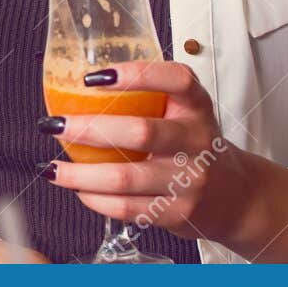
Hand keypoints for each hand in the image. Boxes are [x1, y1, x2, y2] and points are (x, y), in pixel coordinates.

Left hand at [42, 61, 287, 261]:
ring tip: (50, 168)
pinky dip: (95, 199)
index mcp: (196, 106)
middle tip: (52, 124)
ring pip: (125, 178)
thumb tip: (75, 84)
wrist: (237, 196)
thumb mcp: (184, 111)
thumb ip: (146, 96)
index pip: (175, 80)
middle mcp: (197, 140)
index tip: (93, 76)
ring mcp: (190, 180)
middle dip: (88, 129)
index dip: (136, 74)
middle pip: (140, 132)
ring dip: (79, 174)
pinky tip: (79, 190)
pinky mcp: (179, 212)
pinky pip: (128, 208)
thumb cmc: (194, 144)